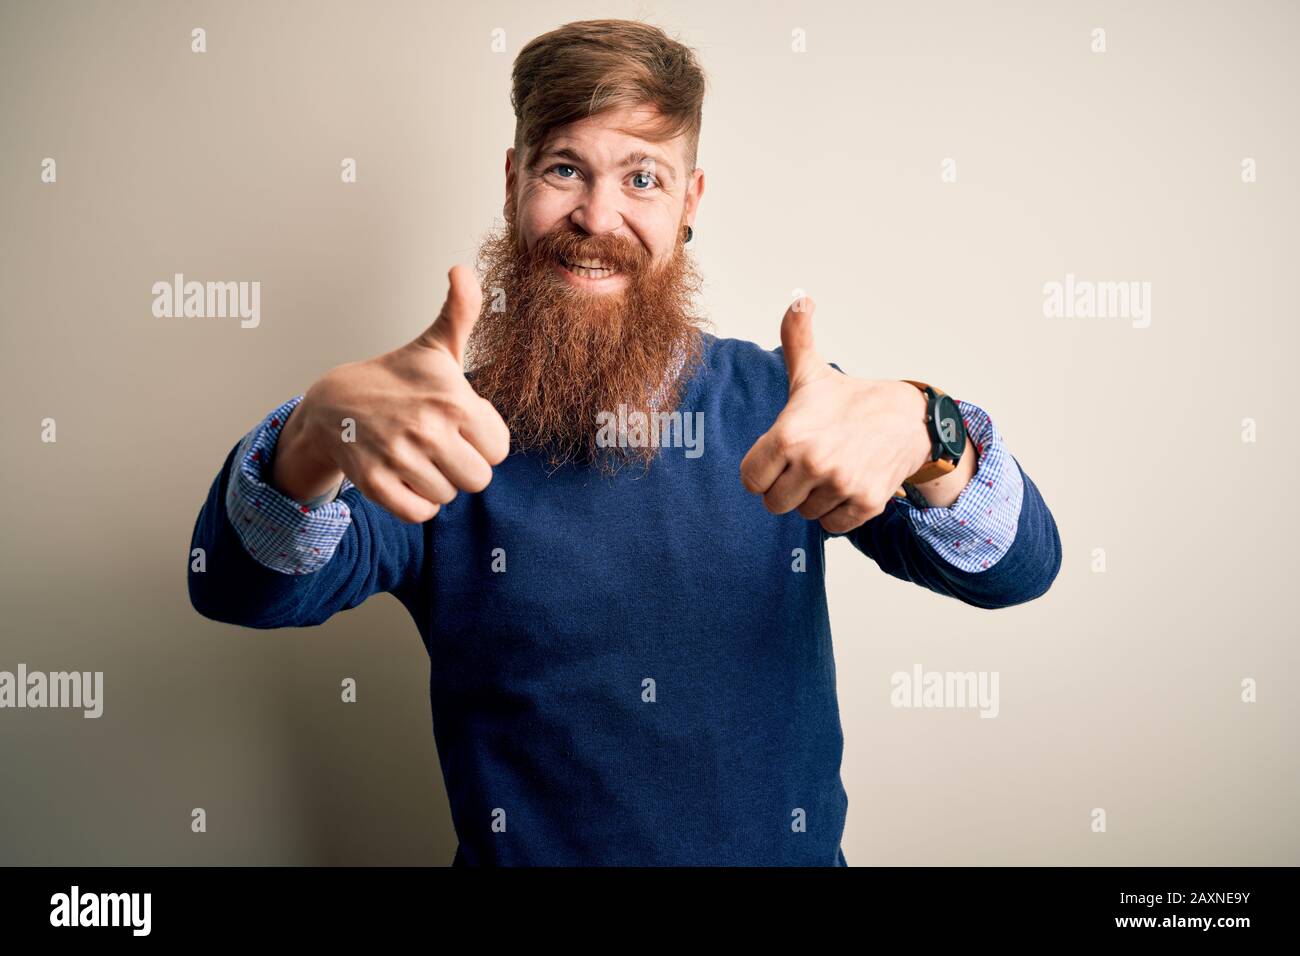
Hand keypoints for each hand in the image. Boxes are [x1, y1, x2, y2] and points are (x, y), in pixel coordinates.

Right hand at [289, 265, 511, 522]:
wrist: (333, 402)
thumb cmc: (397, 377)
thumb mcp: (434, 344)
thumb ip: (460, 311)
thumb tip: (461, 269)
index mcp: (452, 399)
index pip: (499, 449)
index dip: (483, 441)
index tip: (461, 425)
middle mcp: (427, 429)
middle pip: (478, 479)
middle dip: (463, 466)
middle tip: (442, 446)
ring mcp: (398, 456)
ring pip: (448, 496)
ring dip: (438, 483)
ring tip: (420, 457)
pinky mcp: (374, 482)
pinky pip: (418, 513)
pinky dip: (416, 503)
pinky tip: (407, 479)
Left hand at [738, 296, 931, 533]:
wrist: (909, 420)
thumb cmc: (849, 400)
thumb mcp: (813, 373)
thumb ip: (794, 340)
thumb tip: (798, 298)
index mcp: (790, 434)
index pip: (750, 480)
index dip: (761, 472)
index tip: (777, 460)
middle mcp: (814, 462)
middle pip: (774, 503)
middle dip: (786, 488)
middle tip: (805, 467)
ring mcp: (841, 485)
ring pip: (804, 514)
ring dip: (813, 499)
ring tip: (829, 472)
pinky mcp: (865, 504)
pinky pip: (832, 526)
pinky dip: (837, 512)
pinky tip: (846, 485)